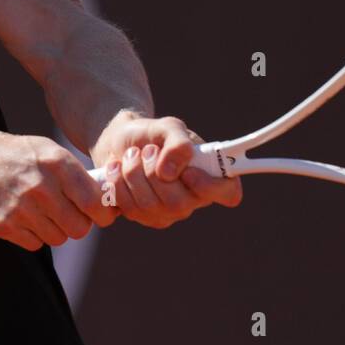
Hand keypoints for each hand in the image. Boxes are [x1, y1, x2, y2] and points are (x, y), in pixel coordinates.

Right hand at [0, 130, 117, 250]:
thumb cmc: (16, 155)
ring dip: (57, 229)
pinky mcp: (4, 225)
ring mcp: (21, 209)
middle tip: (72, 214)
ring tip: (44, 211)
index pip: (94, 201)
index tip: (102, 214)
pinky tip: (26, 217)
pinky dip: (35, 235)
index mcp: (56, 164)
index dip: (104, 213)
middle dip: (80, 224)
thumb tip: (107, 199)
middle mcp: (40, 187)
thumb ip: (76, 174)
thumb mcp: (48, 150)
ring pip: (59, 238)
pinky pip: (36, 244)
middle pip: (80, 228)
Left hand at [91, 111, 241, 228]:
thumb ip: (177, 142)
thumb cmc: (152, 135)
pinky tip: (116, 169)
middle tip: (146, 150)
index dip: (210, 187)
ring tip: (130, 155)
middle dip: (154, 172)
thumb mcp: (167, 127)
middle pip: (178, 203)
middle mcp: (193, 198)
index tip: (189, 171)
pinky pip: (129, 209)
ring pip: (149, 206)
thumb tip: (170, 171)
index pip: (228, 192)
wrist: (121, 142)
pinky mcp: (144, 217)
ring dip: (133, 174)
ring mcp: (168, 212)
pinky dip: (117, 184)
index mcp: (210, 174)